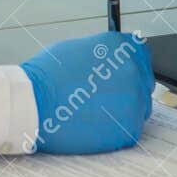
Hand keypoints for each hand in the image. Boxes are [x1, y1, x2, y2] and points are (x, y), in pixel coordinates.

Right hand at [20, 31, 152, 154]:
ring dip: (123, 109)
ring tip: (93, 110)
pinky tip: (93, 124)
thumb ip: (102, 53)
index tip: (121, 73)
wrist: (33, 103)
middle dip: (127, 88)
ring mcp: (134, 101)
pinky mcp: (129, 128)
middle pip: (143, 82)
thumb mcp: (76, 48)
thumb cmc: (47, 75)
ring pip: (139, 107)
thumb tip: (111, 62)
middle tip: (102, 95)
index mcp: (121, 47)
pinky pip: (129, 128)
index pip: (141, 54)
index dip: (130, 64)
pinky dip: (115, 128)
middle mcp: (133, 71)